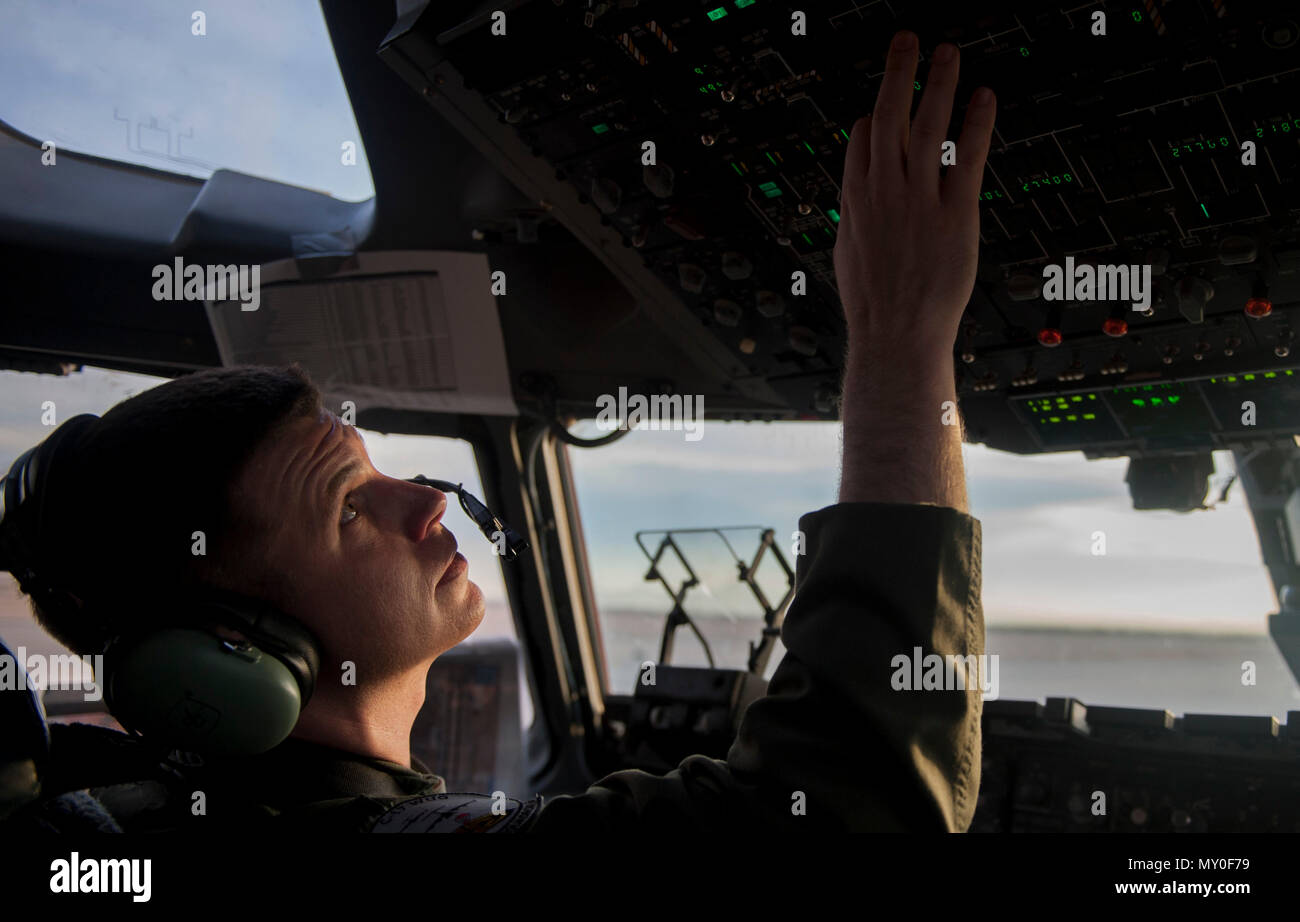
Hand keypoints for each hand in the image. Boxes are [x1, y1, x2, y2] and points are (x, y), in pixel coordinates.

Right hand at [833, 32, 995, 354]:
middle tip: (907, 41)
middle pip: (890, 116)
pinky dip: (976, 123)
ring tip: (948, 53)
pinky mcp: (956, 213)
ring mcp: (920, 199)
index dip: (872, 114)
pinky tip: (983, 98)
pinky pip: (968, 157)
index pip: (860, 139)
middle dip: (898, 72)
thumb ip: (853, 214)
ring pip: (928, 125)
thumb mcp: (848, 253)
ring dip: (938, 83)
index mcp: (856, 200)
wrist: (896, 335)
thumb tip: (852, 191)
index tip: (882, 100)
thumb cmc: (873, 304)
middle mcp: (886, 191)